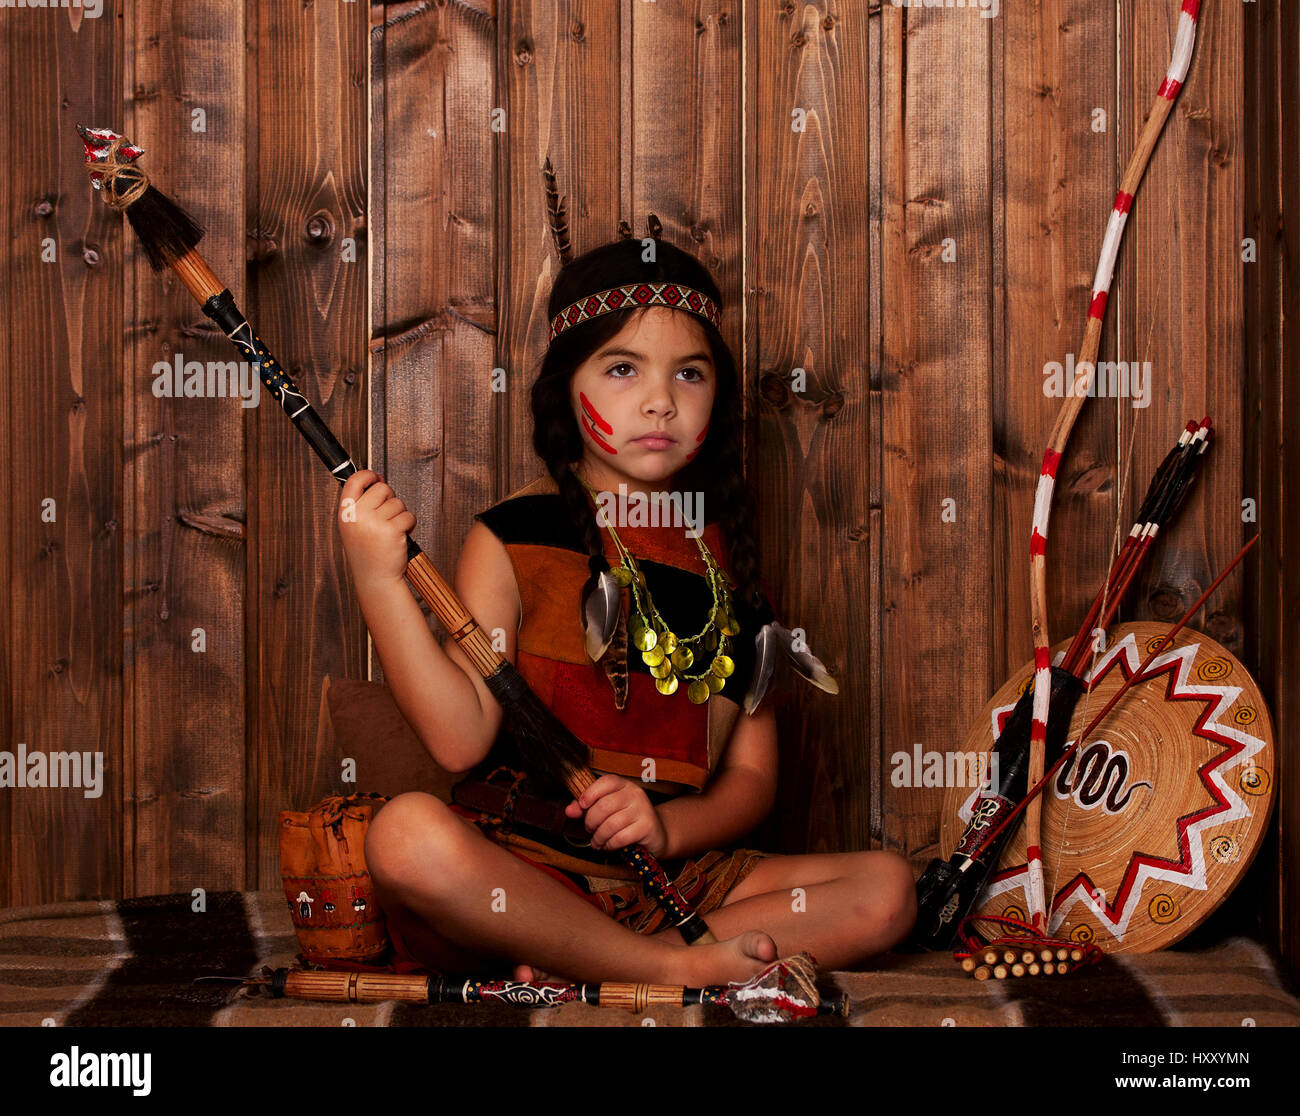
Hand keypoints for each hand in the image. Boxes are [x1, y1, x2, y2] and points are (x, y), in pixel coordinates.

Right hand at [337, 469, 415, 585]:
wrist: (376, 578)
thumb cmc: (367, 552)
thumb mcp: (353, 526)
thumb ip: (361, 504)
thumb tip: (378, 480)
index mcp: (345, 513)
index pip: (354, 480)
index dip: (368, 475)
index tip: (376, 478)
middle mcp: (357, 516)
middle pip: (382, 488)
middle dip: (390, 498)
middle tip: (387, 515)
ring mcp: (375, 523)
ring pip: (397, 503)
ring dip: (400, 514)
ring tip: (391, 530)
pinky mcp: (392, 530)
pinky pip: (408, 515)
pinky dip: (409, 524)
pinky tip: (400, 535)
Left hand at [567, 774, 668, 858]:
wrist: (656, 833)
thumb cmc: (627, 819)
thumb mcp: (608, 809)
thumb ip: (587, 807)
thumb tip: (569, 810)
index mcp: (624, 785)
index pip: (606, 781)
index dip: (590, 793)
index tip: (582, 805)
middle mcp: (635, 794)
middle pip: (605, 806)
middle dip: (591, 821)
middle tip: (590, 829)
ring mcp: (643, 809)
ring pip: (611, 824)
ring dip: (599, 837)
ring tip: (598, 842)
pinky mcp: (647, 826)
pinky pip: (621, 837)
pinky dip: (610, 844)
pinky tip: (609, 845)